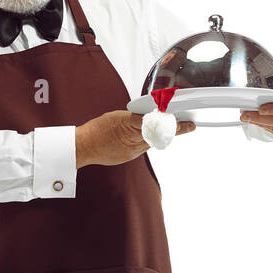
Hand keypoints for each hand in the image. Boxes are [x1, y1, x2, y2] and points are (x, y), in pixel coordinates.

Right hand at [75, 110, 194, 166]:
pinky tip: (147, 136)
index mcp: (131, 127)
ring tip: (170, 127)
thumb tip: (149, 115)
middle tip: (188, 125)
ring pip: (153, 142)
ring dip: (161, 135)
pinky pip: (143, 148)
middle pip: (160, 135)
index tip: (189, 124)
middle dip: (173, 129)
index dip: (174, 125)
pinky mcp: (129, 157)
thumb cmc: (97, 130)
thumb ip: (136, 116)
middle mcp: (133, 141)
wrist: (83, 147)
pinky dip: (147, 141)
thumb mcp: (118, 116)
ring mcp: (132, 152)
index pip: (158, 124)